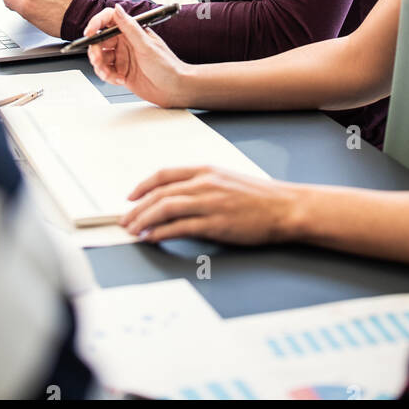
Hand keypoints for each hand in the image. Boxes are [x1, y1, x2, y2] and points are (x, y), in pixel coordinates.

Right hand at [85, 4, 190, 108]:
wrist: (175, 89)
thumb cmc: (168, 66)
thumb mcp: (147, 46)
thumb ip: (130, 28)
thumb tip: (118, 9)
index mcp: (132, 32)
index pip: (109, 21)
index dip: (96, 24)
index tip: (89, 32)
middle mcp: (126, 43)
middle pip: (100, 41)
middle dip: (96, 51)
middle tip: (98, 60)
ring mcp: (123, 58)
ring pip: (101, 58)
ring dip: (101, 66)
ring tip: (109, 73)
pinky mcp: (122, 73)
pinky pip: (107, 72)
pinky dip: (108, 76)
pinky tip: (119, 79)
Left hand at [122, 166, 298, 245]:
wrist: (284, 207)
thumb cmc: (259, 197)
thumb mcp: (227, 180)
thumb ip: (203, 184)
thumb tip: (177, 196)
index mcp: (206, 170)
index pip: (164, 175)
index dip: (143, 185)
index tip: (130, 196)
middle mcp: (204, 184)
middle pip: (160, 193)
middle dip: (137, 208)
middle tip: (124, 219)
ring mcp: (209, 203)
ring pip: (165, 209)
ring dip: (144, 220)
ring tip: (133, 231)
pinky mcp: (215, 224)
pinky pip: (180, 228)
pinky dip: (161, 233)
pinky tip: (152, 238)